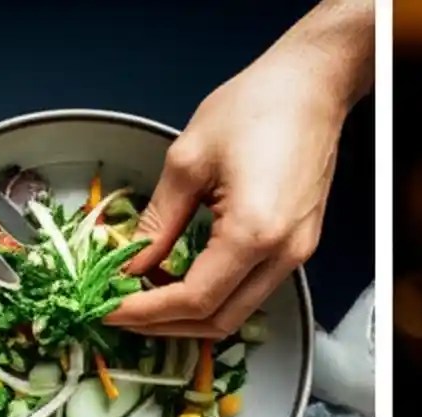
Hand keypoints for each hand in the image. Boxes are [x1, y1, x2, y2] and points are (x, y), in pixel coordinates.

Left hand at [105, 0, 372, 337]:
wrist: (311, 88)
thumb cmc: (257, 107)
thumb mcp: (188, 161)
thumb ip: (157, 222)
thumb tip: (130, 262)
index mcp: (254, 233)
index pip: (194, 299)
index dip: (147, 311)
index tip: (111, 308)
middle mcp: (283, 254)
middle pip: (218, 320)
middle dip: (165, 324)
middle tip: (122, 310)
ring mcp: (296, 253)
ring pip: (237, 312)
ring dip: (190, 314)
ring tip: (147, 295)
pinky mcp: (298, 245)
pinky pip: (252, 289)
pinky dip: (214, 294)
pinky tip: (183, 277)